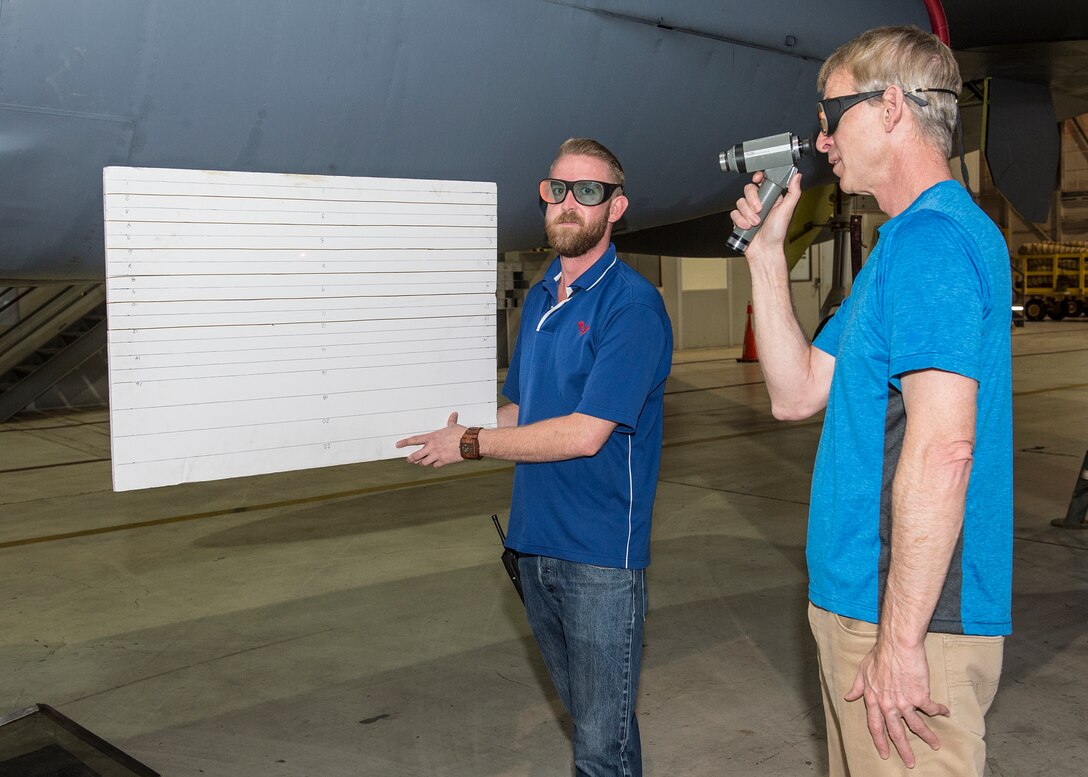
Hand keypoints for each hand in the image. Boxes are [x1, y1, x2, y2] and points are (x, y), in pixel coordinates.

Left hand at [394, 411, 465, 467]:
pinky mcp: (443, 461)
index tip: (398, 445)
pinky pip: (435, 465)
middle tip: (409, 460)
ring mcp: (437, 455)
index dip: (405, 442)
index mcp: (432, 437)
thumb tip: (453, 414)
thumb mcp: (453, 426)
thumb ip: (451, 421)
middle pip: (416, 455)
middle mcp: (432, 447)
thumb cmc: (460, 433)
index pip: (415, 440)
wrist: (468, 442)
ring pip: (424, 462)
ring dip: (423, 463)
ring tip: (422, 463)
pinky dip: (435, 464)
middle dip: (411, 458)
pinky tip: (436, 463)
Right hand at [728, 170, 802, 255]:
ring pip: (740, 202)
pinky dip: (739, 220)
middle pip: (749, 190)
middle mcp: (760, 203)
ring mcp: (749, 211)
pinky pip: (734, 213)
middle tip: (759, 210)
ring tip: (755, 223)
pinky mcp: (740, 219)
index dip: (758, 177)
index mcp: (772, 198)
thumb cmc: (777, 234)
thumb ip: (793, 192)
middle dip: (752, 201)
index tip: (758, 179)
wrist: (764, 251)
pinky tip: (747, 226)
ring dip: (747, 214)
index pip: (762, 181)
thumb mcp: (787, 211)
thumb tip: (797, 177)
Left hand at [845, 640, 949, 767]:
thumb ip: (858, 686)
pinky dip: (940, 711)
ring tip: (936, 745)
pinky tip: (945, 713)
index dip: (879, 740)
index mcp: (873, 699)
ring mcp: (904, 702)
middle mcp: (887, 704)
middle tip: (910, 763)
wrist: (897, 645)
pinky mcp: (919, 696)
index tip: (884, 753)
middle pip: (895, 732)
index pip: (875, 725)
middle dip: (903, 749)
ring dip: (928, 737)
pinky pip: (931, 709)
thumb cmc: (880, 654)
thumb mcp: (863, 670)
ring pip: (916, 726)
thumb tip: (849, 697)